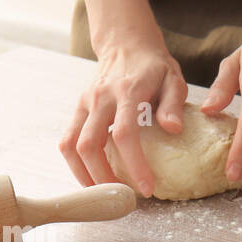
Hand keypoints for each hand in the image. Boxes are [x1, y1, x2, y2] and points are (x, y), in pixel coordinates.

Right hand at [60, 39, 187, 196]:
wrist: (126, 44)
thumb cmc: (154, 67)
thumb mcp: (173, 80)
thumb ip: (173, 105)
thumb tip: (173, 130)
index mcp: (127, 93)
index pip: (125, 134)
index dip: (134, 165)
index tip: (146, 189)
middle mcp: (100, 98)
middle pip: (90, 145)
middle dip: (103, 177)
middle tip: (122, 197)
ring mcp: (85, 103)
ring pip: (71, 145)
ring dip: (83, 174)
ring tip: (103, 192)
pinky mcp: (78, 108)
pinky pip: (68, 139)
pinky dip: (76, 163)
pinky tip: (92, 176)